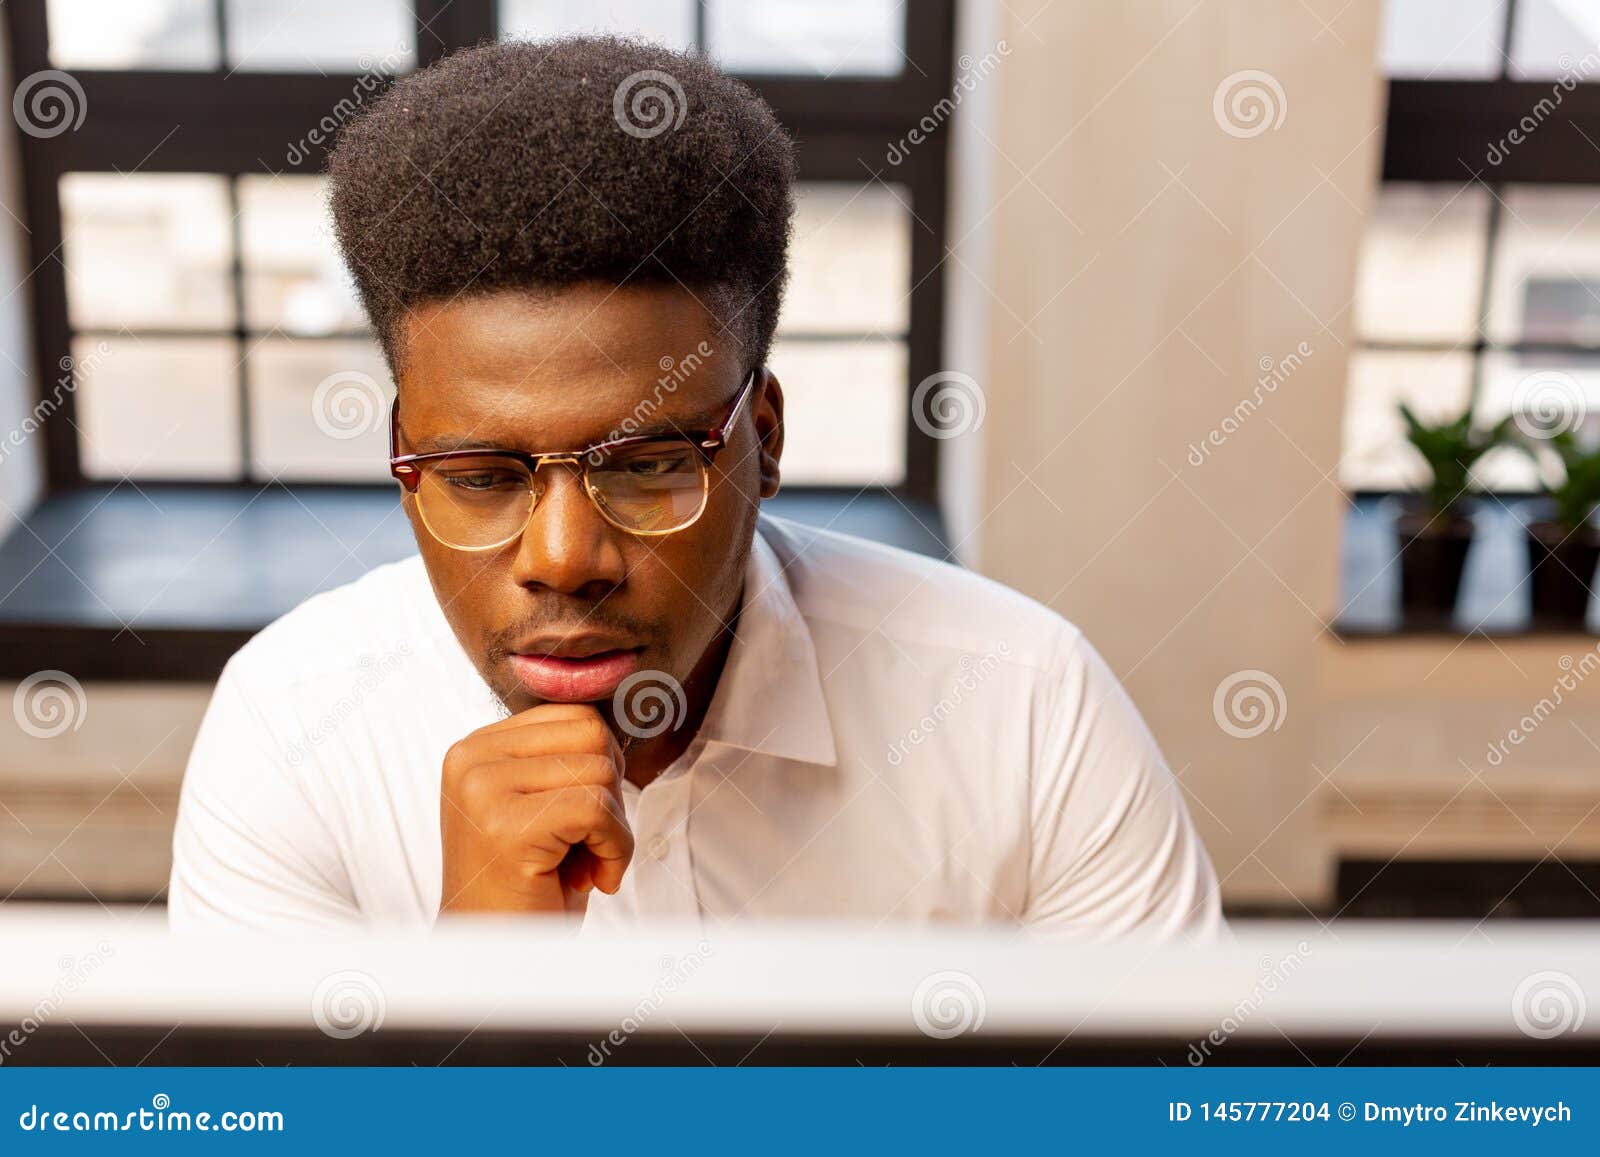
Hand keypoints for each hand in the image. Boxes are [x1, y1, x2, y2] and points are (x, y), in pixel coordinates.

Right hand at [439, 702, 632, 915]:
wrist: (495, 958)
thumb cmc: (528, 888)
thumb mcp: (543, 805)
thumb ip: (565, 759)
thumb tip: (619, 729)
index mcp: (478, 748)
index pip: (576, 717)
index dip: (602, 769)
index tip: (584, 821)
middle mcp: (472, 759)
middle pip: (592, 736)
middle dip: (611, 793)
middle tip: (588, 844)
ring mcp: (483, 789)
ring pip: (600, 772)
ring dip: (614, 829)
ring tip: (583, 865)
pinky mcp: (505, 825)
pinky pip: (598, 809)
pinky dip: (615, 849)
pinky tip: (592, 879)